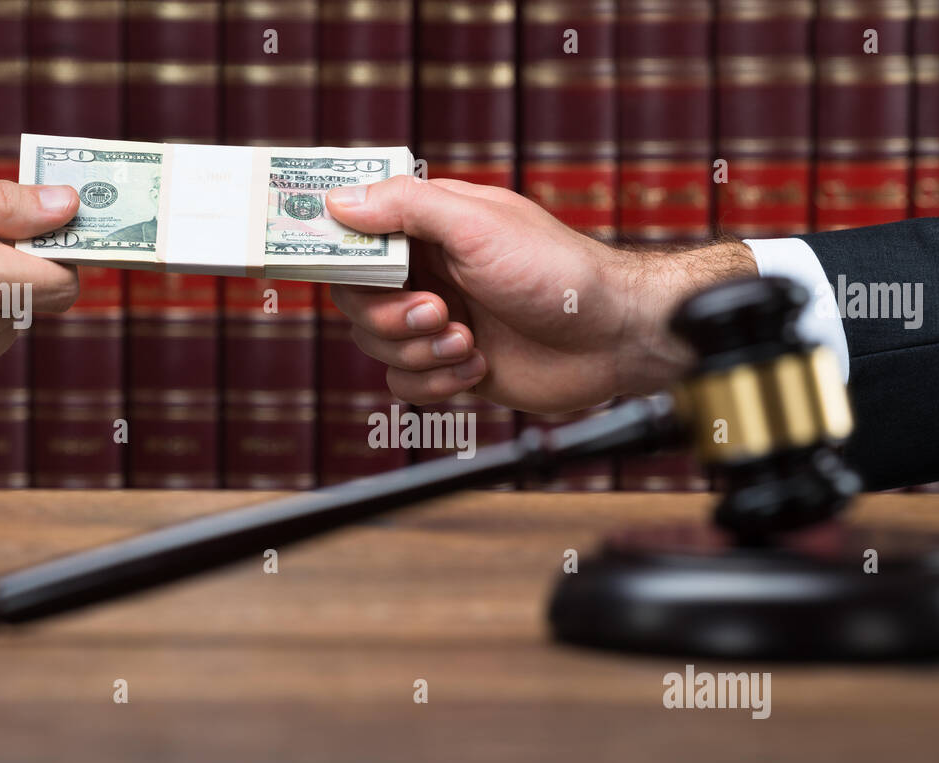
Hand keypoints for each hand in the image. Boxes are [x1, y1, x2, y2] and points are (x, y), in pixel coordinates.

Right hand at [326, 176, 756, 412]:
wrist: (609, 338)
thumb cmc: (557, 274)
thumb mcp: (478, 225)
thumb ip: (406, 208)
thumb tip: (340, 201)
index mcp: (430, 228)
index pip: (356, 236)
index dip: (335, 252)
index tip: (329, 265)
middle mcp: (429, 274)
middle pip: (356, 300)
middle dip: (389, 316)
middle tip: (438, 312)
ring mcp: (439, 322)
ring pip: (377, 346)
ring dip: (418, 352)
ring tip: (467, 340)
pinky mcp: (452, 367)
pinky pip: (405, 385)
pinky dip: (435, 383)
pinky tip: (477, 367)